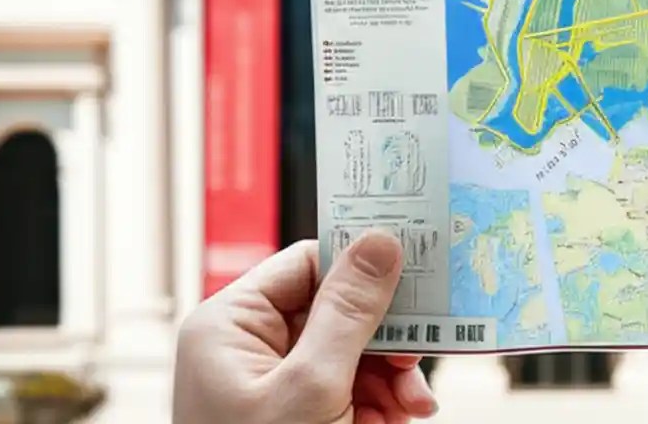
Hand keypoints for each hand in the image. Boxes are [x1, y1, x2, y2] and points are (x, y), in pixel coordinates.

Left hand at [173, 231, 438, 423]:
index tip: (416, 276)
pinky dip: (380, 404)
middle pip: (338, 310)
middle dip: (385, 341)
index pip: (308, 264)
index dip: (362, 269)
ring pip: (352, 353)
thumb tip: (381, 242)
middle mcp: (248, 345)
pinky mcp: (294, 413)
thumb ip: (349, 313)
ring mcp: (271, 382)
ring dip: (390, 379)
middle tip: (417, 364)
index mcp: (230, 324)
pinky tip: (398, 421)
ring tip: (411, 409)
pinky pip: (348, 389)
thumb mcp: (312, 387)